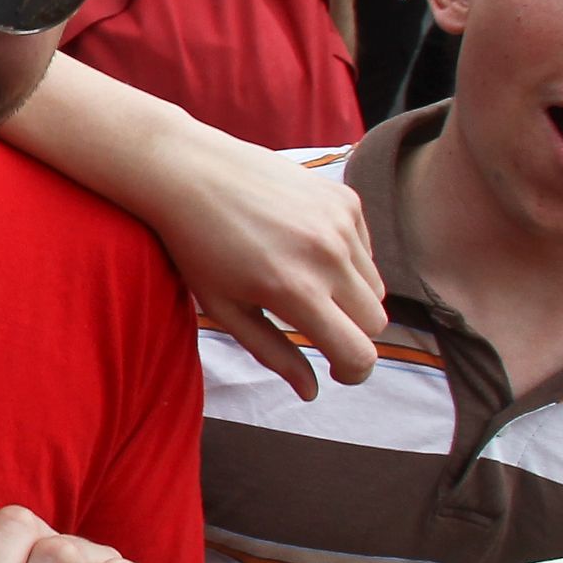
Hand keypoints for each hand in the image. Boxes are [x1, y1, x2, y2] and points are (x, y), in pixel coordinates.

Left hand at [135, 114, 382, 396]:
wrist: (188, 171)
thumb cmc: (196, 246)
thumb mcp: (224, 309)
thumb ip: (273, 353)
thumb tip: (312, 391)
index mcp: (296, 290)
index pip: (359, 353)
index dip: (352, 371)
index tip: (336, 370)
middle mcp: (327, 256)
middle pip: (374, 323)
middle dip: (351, 334)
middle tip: (315, 326)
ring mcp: (340, 223)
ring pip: (375, 286)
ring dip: (349, 296)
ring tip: (302, 281)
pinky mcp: (344, 198)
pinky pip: (365, 248)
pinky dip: (346, 258)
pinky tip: (303, 246)